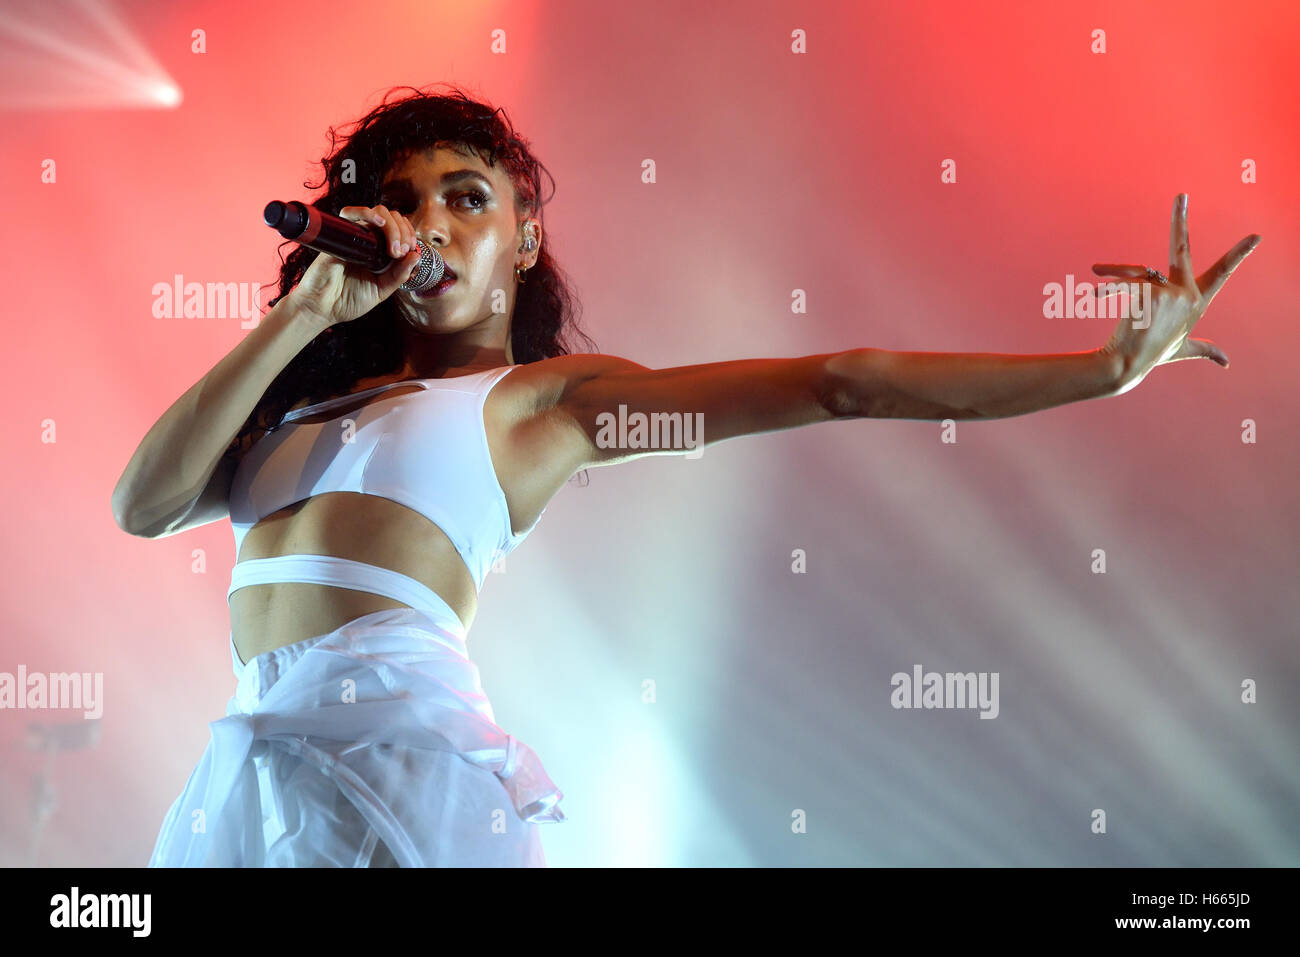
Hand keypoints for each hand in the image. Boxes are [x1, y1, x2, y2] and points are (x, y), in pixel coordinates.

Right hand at [286, 204, 423, 326]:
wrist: (322, 308)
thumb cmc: (348, 300)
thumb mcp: (382, 290)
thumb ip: (399, 275)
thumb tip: (417, 255)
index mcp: (381, 252)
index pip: (401, 230)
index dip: (410, 236)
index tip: (411, 253)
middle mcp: (369, 241)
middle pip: (393, 218)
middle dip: (404, 232)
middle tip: (400, 252)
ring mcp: (354, 236)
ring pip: (378, 212)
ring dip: (393, 226)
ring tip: (394, 248)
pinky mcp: (339, 235)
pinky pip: (351, 214)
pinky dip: (368, 213)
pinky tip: (380, 223)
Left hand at [1092, 193, 1259, 394]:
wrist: (1127, 366)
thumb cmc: (1153, 355)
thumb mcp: (1184, 349)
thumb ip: (1205, 349)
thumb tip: (1226, 362)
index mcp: (1197, 300)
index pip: (1222, 272)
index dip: (1239, 254)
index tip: (1256, 237)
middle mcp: (1187, 294)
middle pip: (1182, 248)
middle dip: (1180, 220)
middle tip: (1181, 196)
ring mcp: (1171, 293)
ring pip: (1137, 271)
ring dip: (1114, 272)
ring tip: (1096, 272)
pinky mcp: (1151, 294)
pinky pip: (1125, 282)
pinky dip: (1108, 286)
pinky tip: (1095, 293)